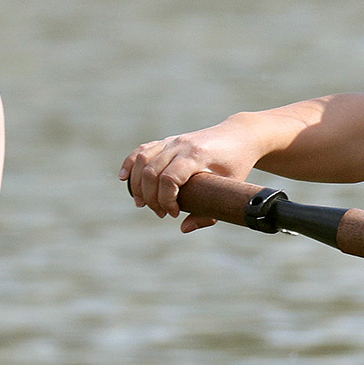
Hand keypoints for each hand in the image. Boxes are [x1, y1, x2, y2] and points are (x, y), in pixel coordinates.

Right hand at [120, 120, 265, 231]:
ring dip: (137, 184)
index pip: (169, 179)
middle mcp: (181, 145)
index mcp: (196, 155)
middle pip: (151, 172)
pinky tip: (124, 179)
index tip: (174, 214)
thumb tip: (183, 228)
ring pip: (142, 160)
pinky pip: (142, 150)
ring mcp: (173, 141)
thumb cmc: (237, 164)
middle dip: (151, 198)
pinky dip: (130, 164)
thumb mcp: (229, 189)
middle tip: (161, 214)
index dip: (166, 200)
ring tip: (142, 204)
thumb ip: (208, 212)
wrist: (239, 136)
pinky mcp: (168, 141)